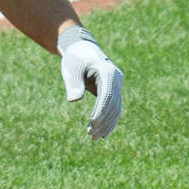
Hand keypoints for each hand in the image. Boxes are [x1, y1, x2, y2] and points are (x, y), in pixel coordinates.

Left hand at [59, 26, 122, 140]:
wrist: (83, 50)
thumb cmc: (75, 59)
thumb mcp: (71, 68)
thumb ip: (73, 83)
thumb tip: (73, 100)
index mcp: (107, 71)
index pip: (106, 95)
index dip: (100, 111)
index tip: (92, 124)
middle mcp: (116, 78)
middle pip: (113, 104)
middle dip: (103, 121)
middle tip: (91, 136)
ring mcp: (117, 84)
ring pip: (116, 109)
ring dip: (106, 124)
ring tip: (94, 138)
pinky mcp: (114, 90)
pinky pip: (115, 108)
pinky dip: (109, 121)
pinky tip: (102, 133)